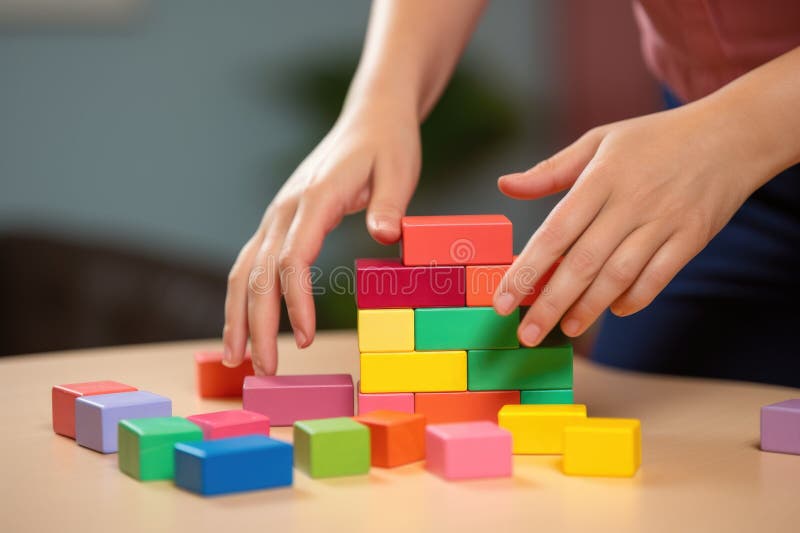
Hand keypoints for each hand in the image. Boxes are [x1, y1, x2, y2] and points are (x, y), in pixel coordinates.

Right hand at [224, 96, 420, 373]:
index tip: (303, 339)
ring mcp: (278, 214)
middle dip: (257, 324)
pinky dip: (243, 297)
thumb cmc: (388, 145)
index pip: (292, 258)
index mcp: (315, 197)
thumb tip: (384, 234)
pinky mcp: (280, 221)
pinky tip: (244, 325)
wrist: (370, 117)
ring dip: (237, 315)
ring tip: (237, 359)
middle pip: (257, 271)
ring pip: (243, 269)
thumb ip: (390, 203)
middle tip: (264, 370)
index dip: (294, 301)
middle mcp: (286, 208)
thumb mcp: (399, 170)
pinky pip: (251, 263)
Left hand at [493, 102, 768, 345]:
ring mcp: (663, 222)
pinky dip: (634, 298)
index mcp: (600, 178)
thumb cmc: (654, 139)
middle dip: (550, 304)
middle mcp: (630, 202)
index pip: (555, 232)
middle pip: (582, 263)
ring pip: (618, 275)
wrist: (731, 135)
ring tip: (566, 329)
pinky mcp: (691, 237)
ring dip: (589, 308)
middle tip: (527, 334)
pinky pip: (658, 277)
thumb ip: (551, 170)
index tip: (503, 300)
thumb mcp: (599, 141)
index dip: (527, 270)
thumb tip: (505, 185)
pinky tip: (613, 309)